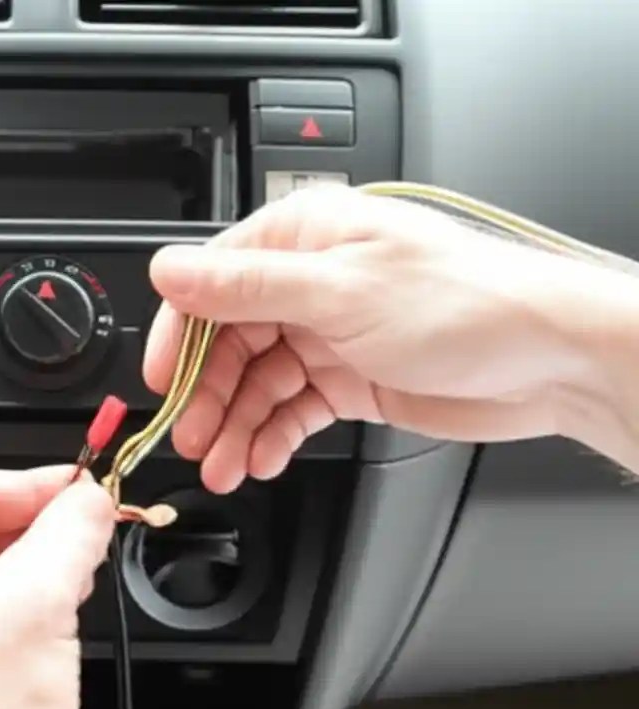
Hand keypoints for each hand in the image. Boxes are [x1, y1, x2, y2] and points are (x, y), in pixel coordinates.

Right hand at [144, 184, 633, 492]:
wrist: (550, 360)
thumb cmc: (466, 303)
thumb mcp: (341, 291)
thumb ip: (247, 287)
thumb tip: (171, 270)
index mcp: (303, 239)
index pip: (213, 282)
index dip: (181, 334)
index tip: (163, 379)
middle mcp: (309, 283)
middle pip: (229, 340)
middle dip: (208, 393)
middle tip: (192, 438)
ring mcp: (328, 333)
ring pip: (256, 382)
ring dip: (234, 425)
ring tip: (221, 464)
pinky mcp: (348, 379)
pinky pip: (290, 409)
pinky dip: (270, 436)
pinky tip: (257, 459)